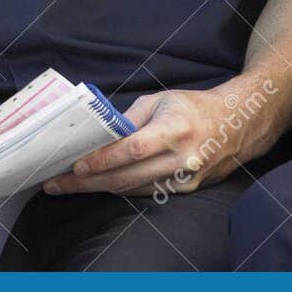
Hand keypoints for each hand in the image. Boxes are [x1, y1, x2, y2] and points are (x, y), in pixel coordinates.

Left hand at [42, 82, 265, 198]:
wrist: (236, 124)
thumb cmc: (193, 108)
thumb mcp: (162, 100)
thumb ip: (130, 119)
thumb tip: (97, 135)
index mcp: (176, 129)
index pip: (132, 150)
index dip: (102, 160)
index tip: (75, 166)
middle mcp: (182, 158)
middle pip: (126, 177)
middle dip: (87, 182)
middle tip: (55, 184)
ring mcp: (184, 178)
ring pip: (132, 189)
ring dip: (98, 189)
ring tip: (69, 186)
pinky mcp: (185, 190)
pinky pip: (145, 191)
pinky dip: (120, 189)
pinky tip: (99, 186)